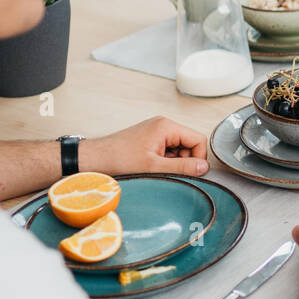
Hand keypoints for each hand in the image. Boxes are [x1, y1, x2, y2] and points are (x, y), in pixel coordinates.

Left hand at [81, 116, 209, 176]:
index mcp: (166, 126)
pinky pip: (168, 152)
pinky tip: (151, 169)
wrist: (94, 159)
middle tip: (169, 173)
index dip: (198, 158)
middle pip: (190, 145)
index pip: (198, 139)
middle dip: (184, 162)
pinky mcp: (150, 140)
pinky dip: (164, 163)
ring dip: (173, 164)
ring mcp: (156, 133)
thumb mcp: (154, 166)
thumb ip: (182, 167)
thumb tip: (204, 167)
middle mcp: (163, 126)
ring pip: (179, 150)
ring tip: (156, 171)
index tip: (191, 173)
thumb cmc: (118, 159)